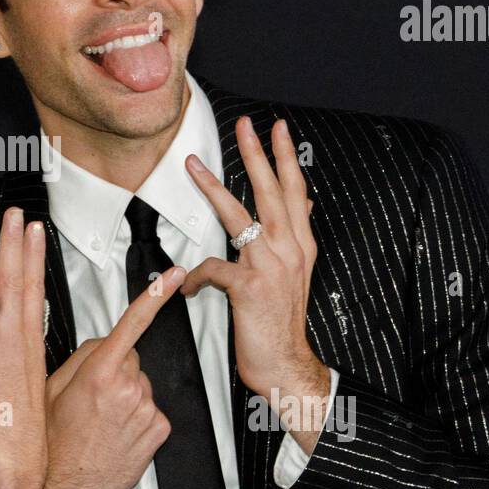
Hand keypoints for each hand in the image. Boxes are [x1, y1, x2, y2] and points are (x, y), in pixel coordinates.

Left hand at [0, 207, 47, 488]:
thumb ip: (20, 344)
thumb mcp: (30, 374)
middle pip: (13, 281)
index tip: (33, 227)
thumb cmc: (23, 421)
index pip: (34, 286)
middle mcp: (13, 339)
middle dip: (12, 244)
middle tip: (12, 214)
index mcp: (30, 339)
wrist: (16, 457)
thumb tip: (13, 324)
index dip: (33, 253)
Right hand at [29, 267, 183, 488]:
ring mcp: (146, 409)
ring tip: (102, 420)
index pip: (132, 323)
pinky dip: (137, 417)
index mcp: (99, 372)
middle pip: (131, 359)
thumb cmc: (54, 444)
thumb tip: (101, 343)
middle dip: (116, 370)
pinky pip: (151, 409)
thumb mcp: (51, 390)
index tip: (173, 276)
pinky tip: (117, 432)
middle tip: (93, 398)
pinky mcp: (159, 429)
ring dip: (126, 396)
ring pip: (142, 384)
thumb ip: (80, 357)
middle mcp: (127, 388)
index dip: (154, 295)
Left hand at [182, 116, 329, 418]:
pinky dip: (194, 276)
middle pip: (271, 192)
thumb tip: (303, 203)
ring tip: (192, 165)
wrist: (286, 363)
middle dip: (257, 154)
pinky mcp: (249, 287)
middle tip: (245, 125)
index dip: (286, 158)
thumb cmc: (283, 319)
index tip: (277, 129)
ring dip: (211, 188)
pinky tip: (185, 286)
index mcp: (301, 245)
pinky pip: (213, 269)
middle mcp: (290, 249)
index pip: (295, 191)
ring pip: (238, 216)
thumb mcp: (298, 271)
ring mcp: (270, 266)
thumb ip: (296, 235)